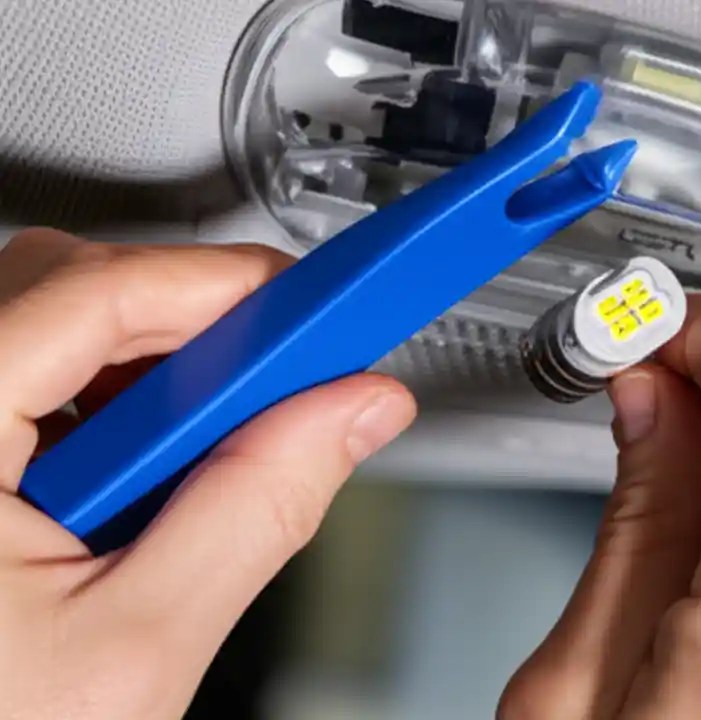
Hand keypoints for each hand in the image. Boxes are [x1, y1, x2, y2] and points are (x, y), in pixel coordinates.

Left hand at [0, 229, 415, 718]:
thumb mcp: (140, 645)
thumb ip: (259, 508)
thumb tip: (349, 413)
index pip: (101, 294)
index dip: (232, 289)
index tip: (328, 308)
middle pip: (70, 290)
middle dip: (197, 332)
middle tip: (285, 390)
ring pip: (56, 339)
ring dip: (157, 387)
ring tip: (194, 481)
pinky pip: (34, 397)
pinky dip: (113, 425)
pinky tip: (137, 499)